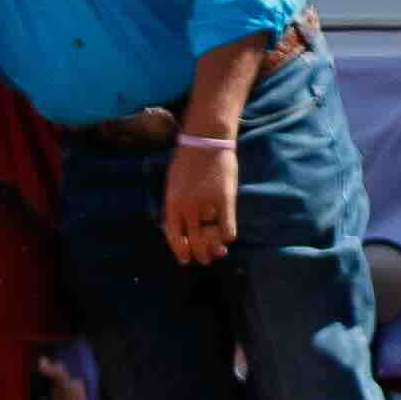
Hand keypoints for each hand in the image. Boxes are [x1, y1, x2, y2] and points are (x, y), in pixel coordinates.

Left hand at [163, 138, 237, 263]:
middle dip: (199, 255)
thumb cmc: (189, 160)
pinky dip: (228, 236)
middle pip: (192, 242)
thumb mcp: (173, 184)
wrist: (206, 139)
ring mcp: (206, 204)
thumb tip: (180, 227)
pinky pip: (227, 227)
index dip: (179, 251)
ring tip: (217, 253)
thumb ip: (176, 205)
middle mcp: (187, 207)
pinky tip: (229, 237)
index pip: (173, 236)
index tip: (185, 260)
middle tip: (205, 260)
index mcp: (171, 203)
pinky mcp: (225, 199)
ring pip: (210, 238)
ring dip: (214, 250)